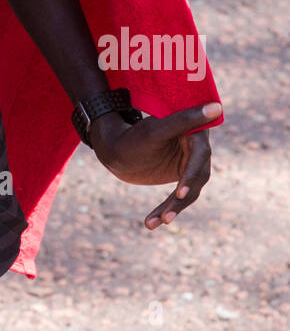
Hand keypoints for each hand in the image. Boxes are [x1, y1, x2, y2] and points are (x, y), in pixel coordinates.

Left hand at [89, 102, 220, 229]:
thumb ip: (184, 119)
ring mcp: (190, 164)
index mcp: (195, 132)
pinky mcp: (182, 176)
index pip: (199, 156)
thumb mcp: (156, 131)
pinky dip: (167, 209)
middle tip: (165, 217)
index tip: (179, 193)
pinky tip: (152, 222)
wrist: (115, 146)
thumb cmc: (134, 136)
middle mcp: (196, 148)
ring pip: (190, 192)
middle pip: (196, 178)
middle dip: (180, 199)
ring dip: (173, 209)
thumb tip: (216, 107)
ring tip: (155, 223)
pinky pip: (180, 197)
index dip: (190, 175)